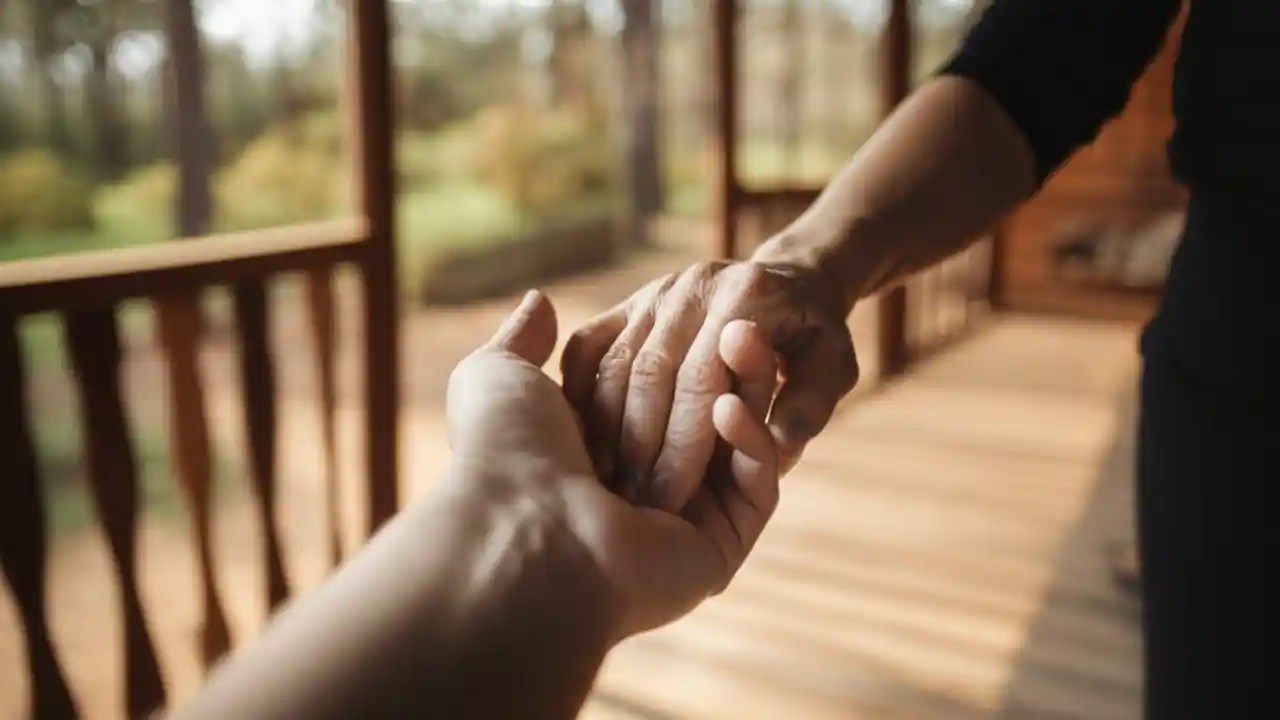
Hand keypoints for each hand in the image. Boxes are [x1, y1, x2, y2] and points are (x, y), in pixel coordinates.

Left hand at [447, 290, 782, 637]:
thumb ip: (526, 341)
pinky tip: (730, 403)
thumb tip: (541, 302)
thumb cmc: (505, 450)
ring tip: (743, 337)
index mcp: (598, 457)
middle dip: (726, 363)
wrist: (521, 527)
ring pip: (738, 448)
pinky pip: (755, 490)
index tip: (703, 311)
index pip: (662, 392)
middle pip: (706, 416)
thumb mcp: (503, 377)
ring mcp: (686, 523)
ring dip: (749, 387)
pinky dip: (751, 441)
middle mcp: (642, 491)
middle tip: (739, 321)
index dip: (686, 348)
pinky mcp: (720, 549)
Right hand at [561, 260, 857, 511]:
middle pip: (651, 371)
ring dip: (605, 427)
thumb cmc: (812, 338)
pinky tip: (581, 440)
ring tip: (606, 481)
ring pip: (614, 363)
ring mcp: (655, 292)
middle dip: (641, 443)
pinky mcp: (629, 302)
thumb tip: (779, 451)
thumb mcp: (833, 369)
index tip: (673, 501)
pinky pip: (588, 348)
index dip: (684, 443)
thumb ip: (808, 408)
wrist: (787, 286)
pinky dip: (578, 393)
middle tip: (633, 503)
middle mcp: (693, 285)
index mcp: (747, 295)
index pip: (703, 377)